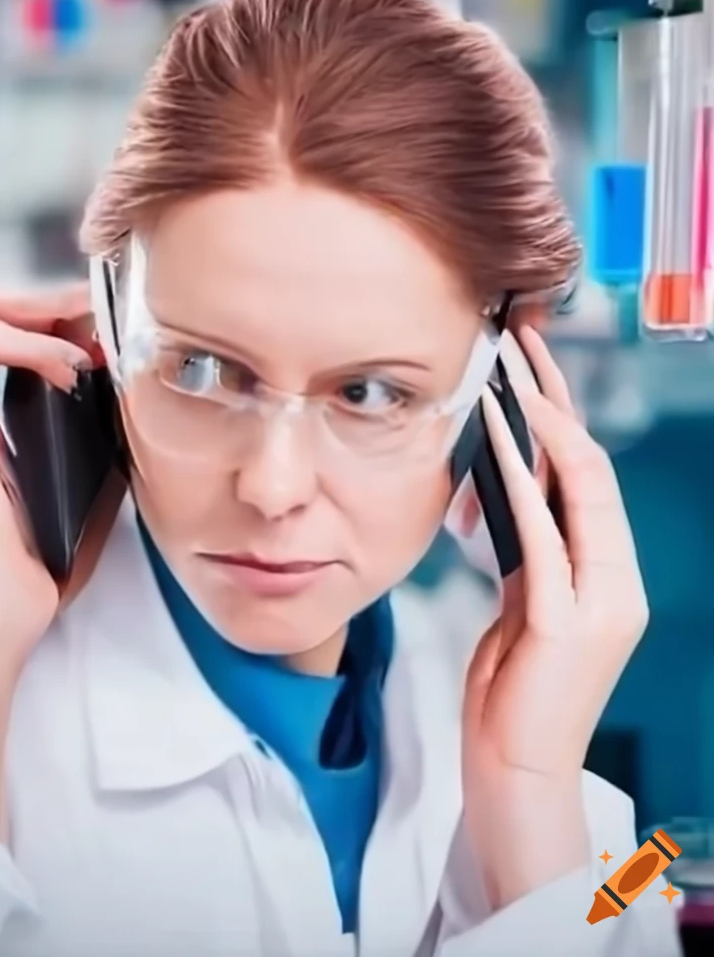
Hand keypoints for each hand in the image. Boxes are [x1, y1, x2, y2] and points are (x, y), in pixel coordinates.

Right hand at [0, 287, 95, 682]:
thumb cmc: (15, 579)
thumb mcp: (60, 502)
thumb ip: (80, 459)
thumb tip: (125, 422)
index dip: (31, 333)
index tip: (91, 340)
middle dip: (30, 307)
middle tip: (89, 311)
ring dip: (27, 309)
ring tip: (83, 322)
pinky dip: (24, 340)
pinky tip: (67, 367)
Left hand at [460, 325, 647, 906]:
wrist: (515, 771)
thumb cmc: (512, 693)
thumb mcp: (521, 611)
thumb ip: (529, 559)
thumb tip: (510, 500)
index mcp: (603, 574)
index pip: (585, 477)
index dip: (558, 415)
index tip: (527, 365)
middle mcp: (614, 579)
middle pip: (590, 466)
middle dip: (557, 398)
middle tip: (525, 340)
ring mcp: (599, 602)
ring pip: (579, 490)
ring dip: (541, 423)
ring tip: (511, 369)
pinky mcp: (566, 625)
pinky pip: (545, 537)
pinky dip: (520, 480)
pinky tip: (497, 438)